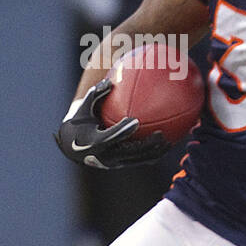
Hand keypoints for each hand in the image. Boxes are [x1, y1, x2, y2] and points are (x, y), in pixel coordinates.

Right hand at [54, 79, 169, 168]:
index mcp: (95, 142)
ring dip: (156, 153)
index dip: (123, 130)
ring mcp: (116, 163)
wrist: (74, 146)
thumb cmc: (83, 121)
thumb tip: (110, 81)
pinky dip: (155, 154)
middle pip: (130, 152)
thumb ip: (97, 94)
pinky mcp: (124, 165)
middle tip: (160, 134)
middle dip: (146, 145)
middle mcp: (107, 155)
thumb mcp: (85, 107)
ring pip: (139, 160)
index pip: (111, 137)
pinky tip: (168, 145)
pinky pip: (142, 161)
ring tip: (170, 142)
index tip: (135, 121)